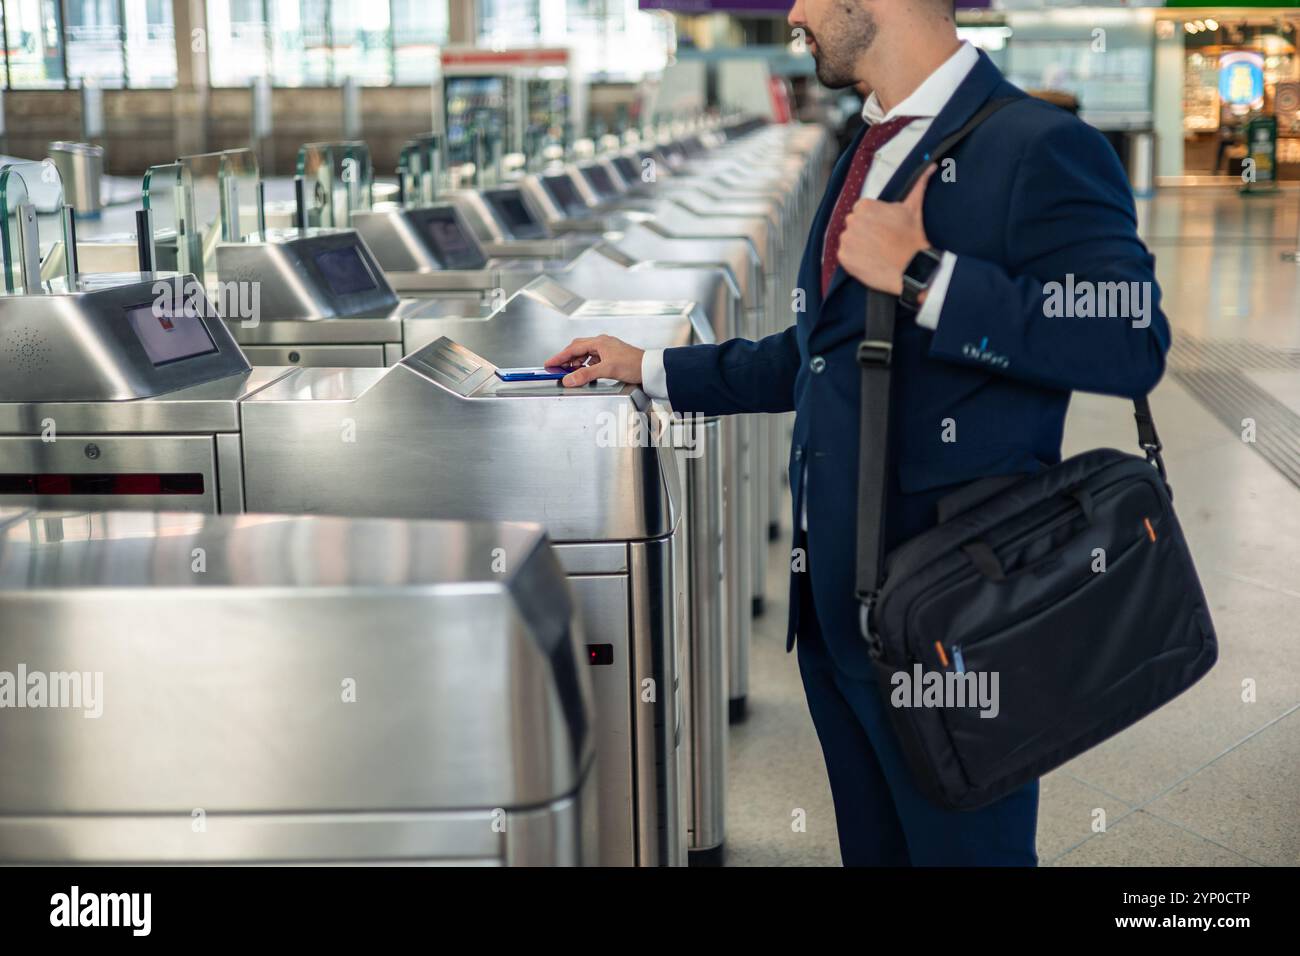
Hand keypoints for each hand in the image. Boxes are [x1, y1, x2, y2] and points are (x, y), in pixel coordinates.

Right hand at [543, 334, 644, 387]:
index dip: (560, 356)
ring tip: (571, 373)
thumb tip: (569, 379)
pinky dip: (586, 365)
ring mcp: (607, 349)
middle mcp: (602, 343)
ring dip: (576, 363)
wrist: (650, 368)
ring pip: (585, 354)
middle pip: (578, 349)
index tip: (549, 363)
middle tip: (557, 369)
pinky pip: (593, 359)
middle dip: (566, 359)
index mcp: (600, 342)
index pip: (573, 348)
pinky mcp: (611, 357)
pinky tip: (586, 372)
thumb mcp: (607, 370)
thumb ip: (586, 375)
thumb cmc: (633, 365)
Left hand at [837, 164, 935, 294]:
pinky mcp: (843, 257)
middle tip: (882, 241)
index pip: (861, 210)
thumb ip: (919, 183)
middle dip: (865, 232)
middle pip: (854, 225)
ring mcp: (846, 239)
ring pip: (849, 239)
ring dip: (859, 245)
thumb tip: (932, 165)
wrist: (911, 268)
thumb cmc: (912, 237)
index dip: (873, 221)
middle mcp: (852, 220)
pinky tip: (869, 260)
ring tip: (877, 252)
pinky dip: (854, 259)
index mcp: (865, 206)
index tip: (884, 229)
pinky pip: (844, 256)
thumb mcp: (914, 207)